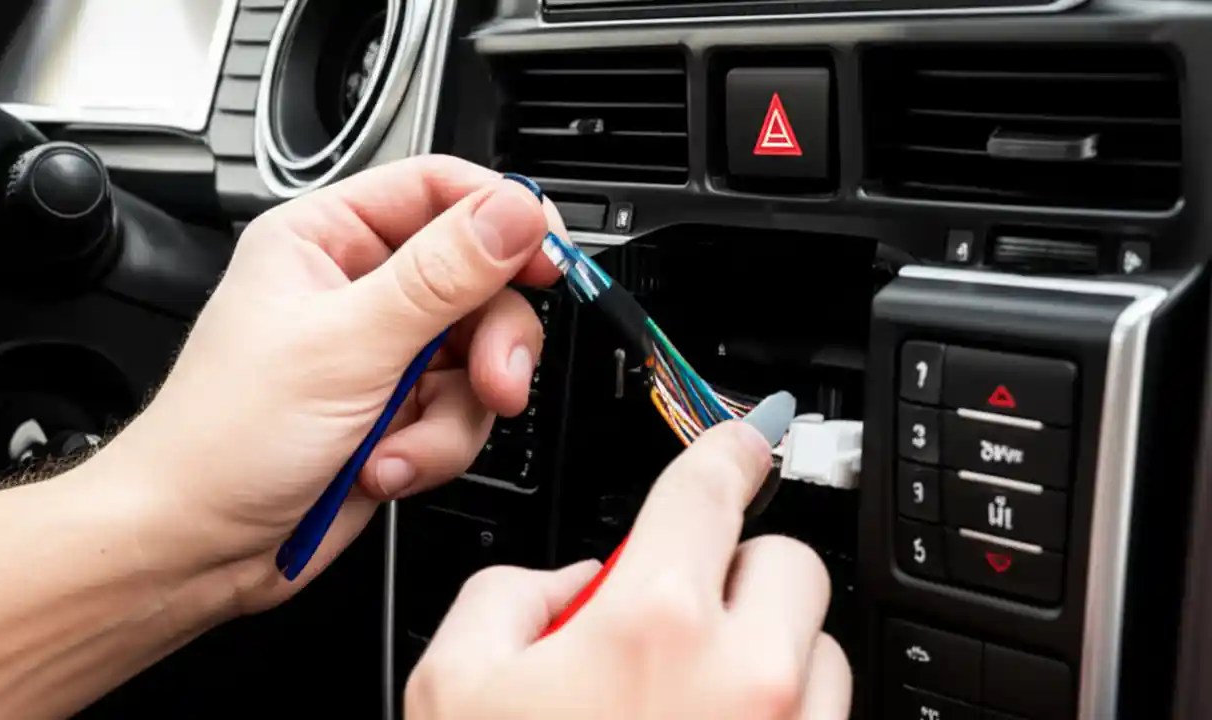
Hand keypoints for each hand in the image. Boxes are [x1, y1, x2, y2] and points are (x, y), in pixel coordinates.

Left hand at [90, 155, 566, 611]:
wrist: (196, 547)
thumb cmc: (224, 438)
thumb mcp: (348, 343)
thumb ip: (443, 274)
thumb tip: (515, 213)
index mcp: (327, 238)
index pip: (439, 192)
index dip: (503, 218)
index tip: (548, 257)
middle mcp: (359, 290)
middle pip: (479, 282)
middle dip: (491, 341)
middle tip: (496, 378)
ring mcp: (382, 356)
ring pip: (479, 358)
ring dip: (452, 415)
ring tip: (401, 442)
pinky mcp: (398, 414)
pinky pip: (461, 416)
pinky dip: (432, 450)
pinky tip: (382, 466)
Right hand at [405, 422, 851, 719]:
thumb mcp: (454, 680)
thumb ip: (516, 592)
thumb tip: (580, 582)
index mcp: (655, 621)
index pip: (711, 484)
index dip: (725, 445)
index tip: (742, 437)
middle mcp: (746, 675)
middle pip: (788, 560)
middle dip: (737, 572)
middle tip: (680, 615)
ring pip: (819, 645)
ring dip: (769, 650)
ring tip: (694, 701)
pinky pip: (828, 719)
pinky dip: (787, 715)